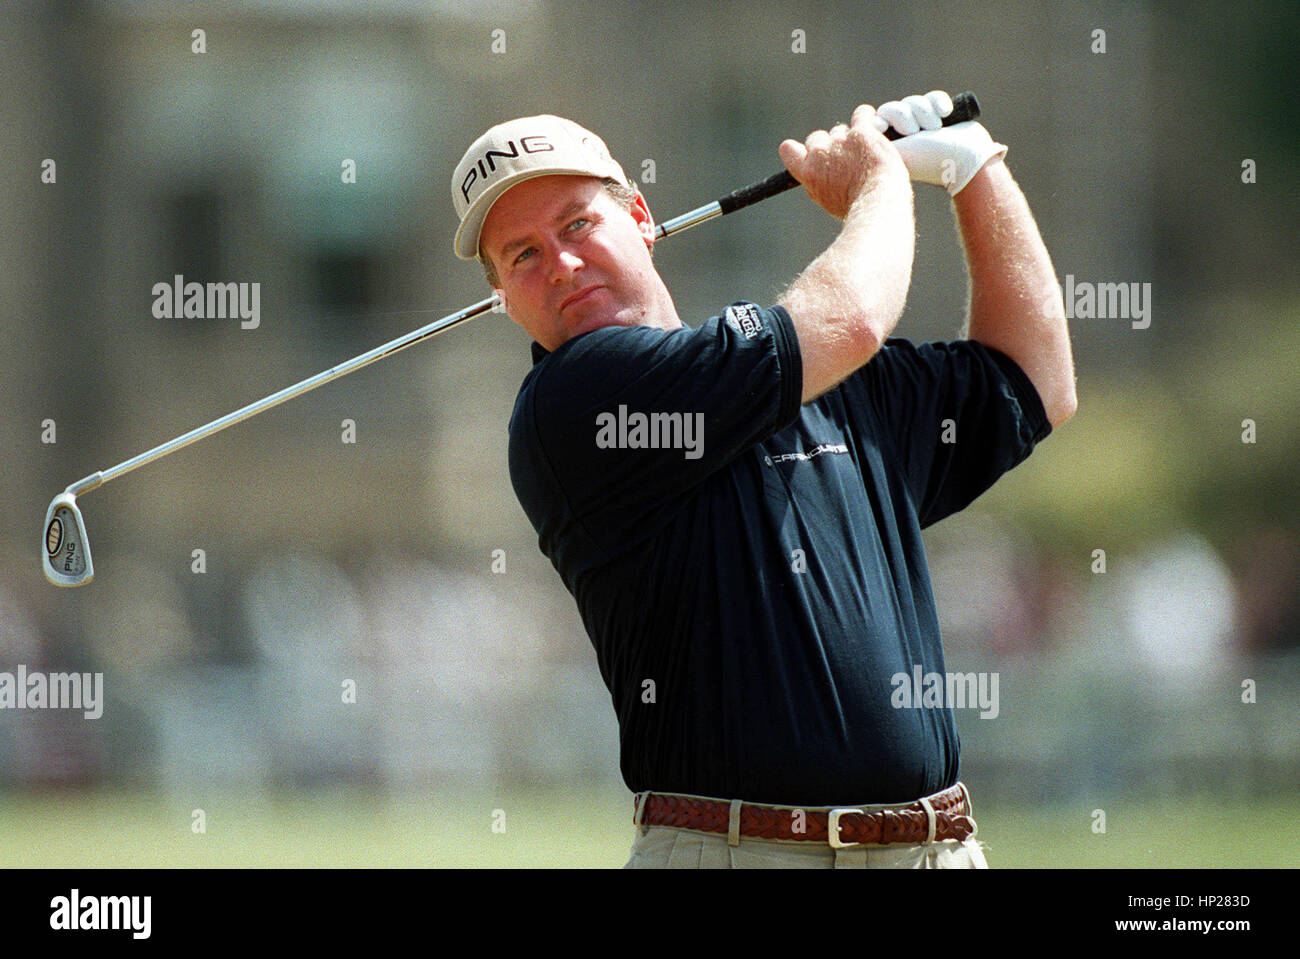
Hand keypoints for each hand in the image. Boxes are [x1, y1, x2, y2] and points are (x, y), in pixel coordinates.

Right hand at [778, 103, 907, 219]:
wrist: (877, 203)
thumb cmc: (857, 208)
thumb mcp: (828, 201)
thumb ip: (819, 184)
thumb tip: (818, 177)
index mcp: (808, 173)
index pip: (788, 150)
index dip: (800, 149)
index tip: (811, 151)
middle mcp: (820, 154)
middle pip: (818, 138)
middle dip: (830, 145)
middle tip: (848, 158)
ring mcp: (840, 142)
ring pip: (841, 130)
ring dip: (851, 137)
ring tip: (866, 152)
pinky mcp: (861, 133)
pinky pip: (861, 114)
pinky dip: (867, 117)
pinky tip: (874, 125)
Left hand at [873, 90, 1007, 195]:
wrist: (966, 159)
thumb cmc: (929, 160)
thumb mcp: (895, 152)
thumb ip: (875, 141)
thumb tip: (865, 124)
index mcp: (889, 147)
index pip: (879, 118)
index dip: (889, 118)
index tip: (896, 130)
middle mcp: (904, 136)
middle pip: (895, 107)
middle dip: (908, 116)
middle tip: (917, 133)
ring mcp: (922, 126)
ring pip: (913, 101)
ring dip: (924, 111)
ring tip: (935, 128)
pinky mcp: (940, 116)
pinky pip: (933, 97)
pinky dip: (939, 102)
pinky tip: (946, 113)